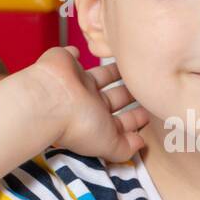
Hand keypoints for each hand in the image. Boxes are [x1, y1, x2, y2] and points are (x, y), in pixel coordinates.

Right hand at [27, 46, 147, 162]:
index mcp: (98, 121)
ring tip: (128, 66)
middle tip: (146, 86)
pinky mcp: (65, 62)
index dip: (135, 118)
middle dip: (129, 94)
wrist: (50, 100)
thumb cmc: (78, 123)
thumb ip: (125, 148)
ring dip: (113, 71)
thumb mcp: (109, 143)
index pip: (121, 120)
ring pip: (101, 75)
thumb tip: (140, 144)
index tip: (149, 112)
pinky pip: (71, 55)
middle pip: (114, 97)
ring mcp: (76, 82)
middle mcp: (87, 102)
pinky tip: (81, 51)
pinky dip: (75, 53)